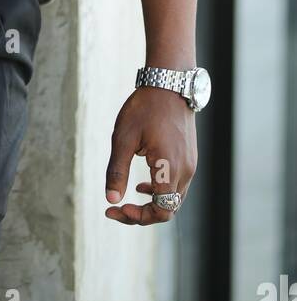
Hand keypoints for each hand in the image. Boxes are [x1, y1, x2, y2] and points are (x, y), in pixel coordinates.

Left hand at [104, 86, 196, 223]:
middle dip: (142, 214)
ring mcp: (190, 164)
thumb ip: (117, 171)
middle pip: (168, 209)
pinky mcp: (189, 157)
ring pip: (173, 198)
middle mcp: (185, 170)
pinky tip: (143, 184)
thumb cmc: (144, 107)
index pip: (161, 211)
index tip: (114, 210)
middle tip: (116, 208)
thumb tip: (111, 200)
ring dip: (152, 203)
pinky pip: (177, 185)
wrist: (169, 83)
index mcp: (169, 168)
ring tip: (128, 198)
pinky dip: (160, 190)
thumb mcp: (123, 138)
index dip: (138, 217)